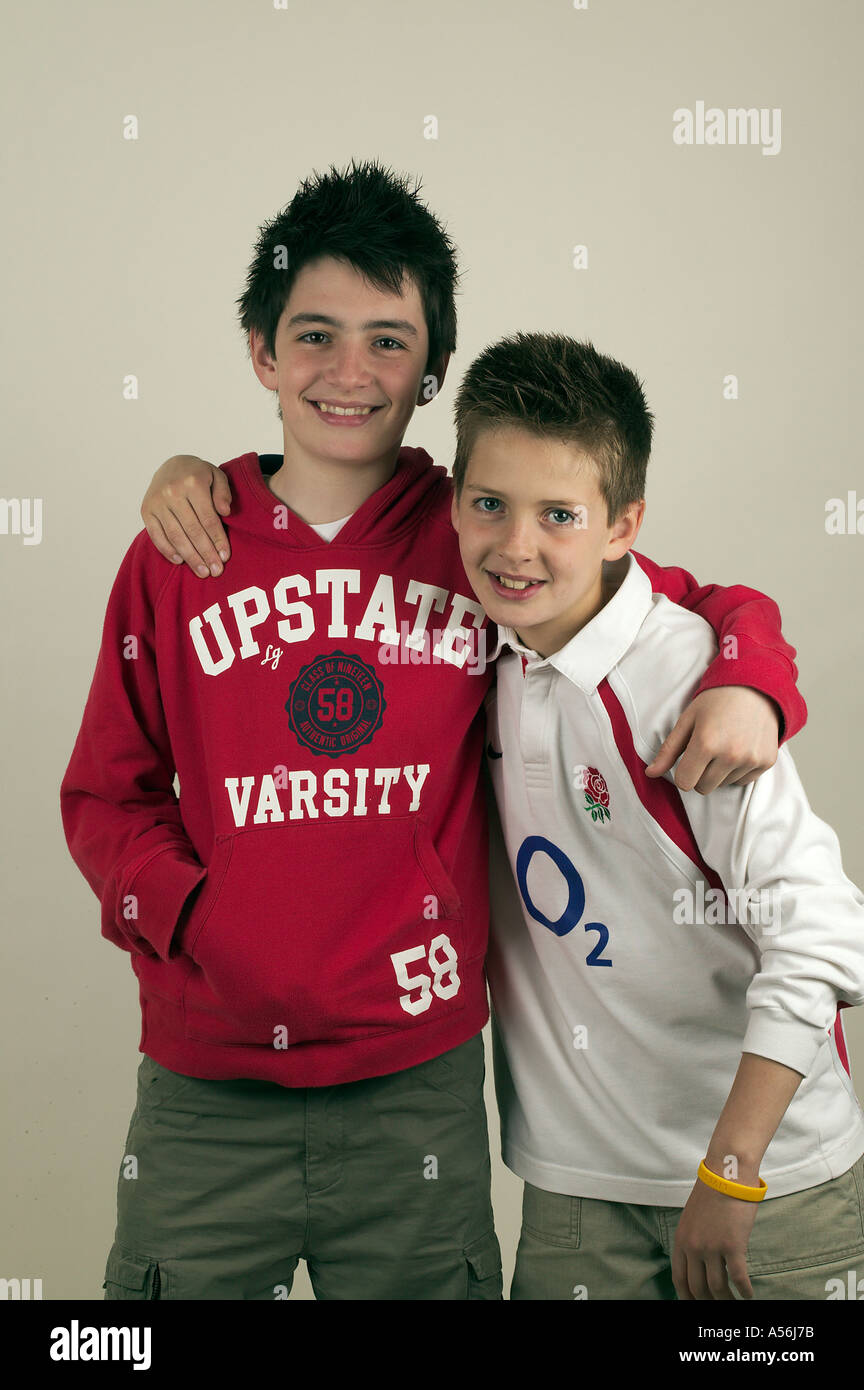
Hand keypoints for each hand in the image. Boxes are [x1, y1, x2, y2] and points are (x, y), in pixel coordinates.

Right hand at [140, 455, 232, 576]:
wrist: (171, 465)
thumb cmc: (198, 474)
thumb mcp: (216, 475)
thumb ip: (223, 492)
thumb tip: (225, 512)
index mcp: (192, 482)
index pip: (208, 518)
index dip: (217, 540)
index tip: (225, 557)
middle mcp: (172, 492)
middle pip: (192, 530)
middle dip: (205, 553)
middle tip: (216, 571)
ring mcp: (157, 502)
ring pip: (175, 536)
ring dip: (190, 557)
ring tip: (202, 572)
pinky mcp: (146, 510)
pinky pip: (157, 535)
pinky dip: (168, 551)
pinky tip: (180, 561)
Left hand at [645, 686, 780, 792]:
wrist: (755, 685)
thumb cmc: (716, 700)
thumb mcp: (687, 720)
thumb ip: (668, 750)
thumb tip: (650, 774)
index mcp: (706, 744)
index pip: (684, 783)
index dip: (683, 772)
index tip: (688, 759)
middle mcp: (730, 755)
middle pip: (703, 788)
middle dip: (700, 774)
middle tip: (707, 750)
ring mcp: (751, 759)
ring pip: (723, 785)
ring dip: (720, 772)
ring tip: (725, 745)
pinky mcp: (766, 762)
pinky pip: (744, 781)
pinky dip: (738, 770)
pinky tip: (740, 747)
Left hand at [671, 1178, 757, 1299]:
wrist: (727, 1174)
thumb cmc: (714, 1193)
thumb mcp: (693, 1217)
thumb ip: (693, 1240)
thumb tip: (701, 1263)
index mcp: (681, 1240)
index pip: (680, 1279)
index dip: (687, 1297)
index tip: (695, 1305)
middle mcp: (693, 1247)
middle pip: (698, 1288)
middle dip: (708, 1303)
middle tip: (718, 1308)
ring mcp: (711, 1248)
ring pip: (717, 1288)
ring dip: (727, 1301)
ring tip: (736, 1304)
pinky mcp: (732, 1246)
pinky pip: (737, 1279)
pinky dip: (744, 1291)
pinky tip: (748, 1295)